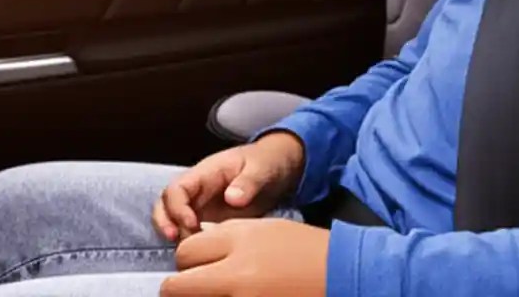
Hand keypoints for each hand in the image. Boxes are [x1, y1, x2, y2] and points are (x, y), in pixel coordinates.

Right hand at [153, 132, 305, 241]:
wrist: (279, 167)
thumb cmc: (267, 162)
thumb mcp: (263, 168)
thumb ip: (249, 182)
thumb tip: (231, 199)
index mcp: (206, 173)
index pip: (177, 188)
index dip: (177, 208)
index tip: (192, 225)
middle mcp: (197, 189)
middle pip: (165, 204)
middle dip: (166, 224)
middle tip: (181, 244)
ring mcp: (201, 205)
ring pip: (172, 218)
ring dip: (174, 234)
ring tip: (188, 252)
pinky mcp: (209, 219)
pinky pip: (191, 230)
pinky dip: (190, 242)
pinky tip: (202, 254)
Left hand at [160, 219, 329, 296]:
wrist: (344, 274)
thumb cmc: (306, 249)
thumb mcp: (267, 229)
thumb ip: (228, 236)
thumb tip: (195, 245)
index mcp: (241, 242)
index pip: (185, 252)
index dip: (190, 259)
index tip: (200, 264)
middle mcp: (237, 274)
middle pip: (175, 287)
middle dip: (182, 286)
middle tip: (199, 286)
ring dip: (200, 296)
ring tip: (221, 291)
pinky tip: (238, 296)